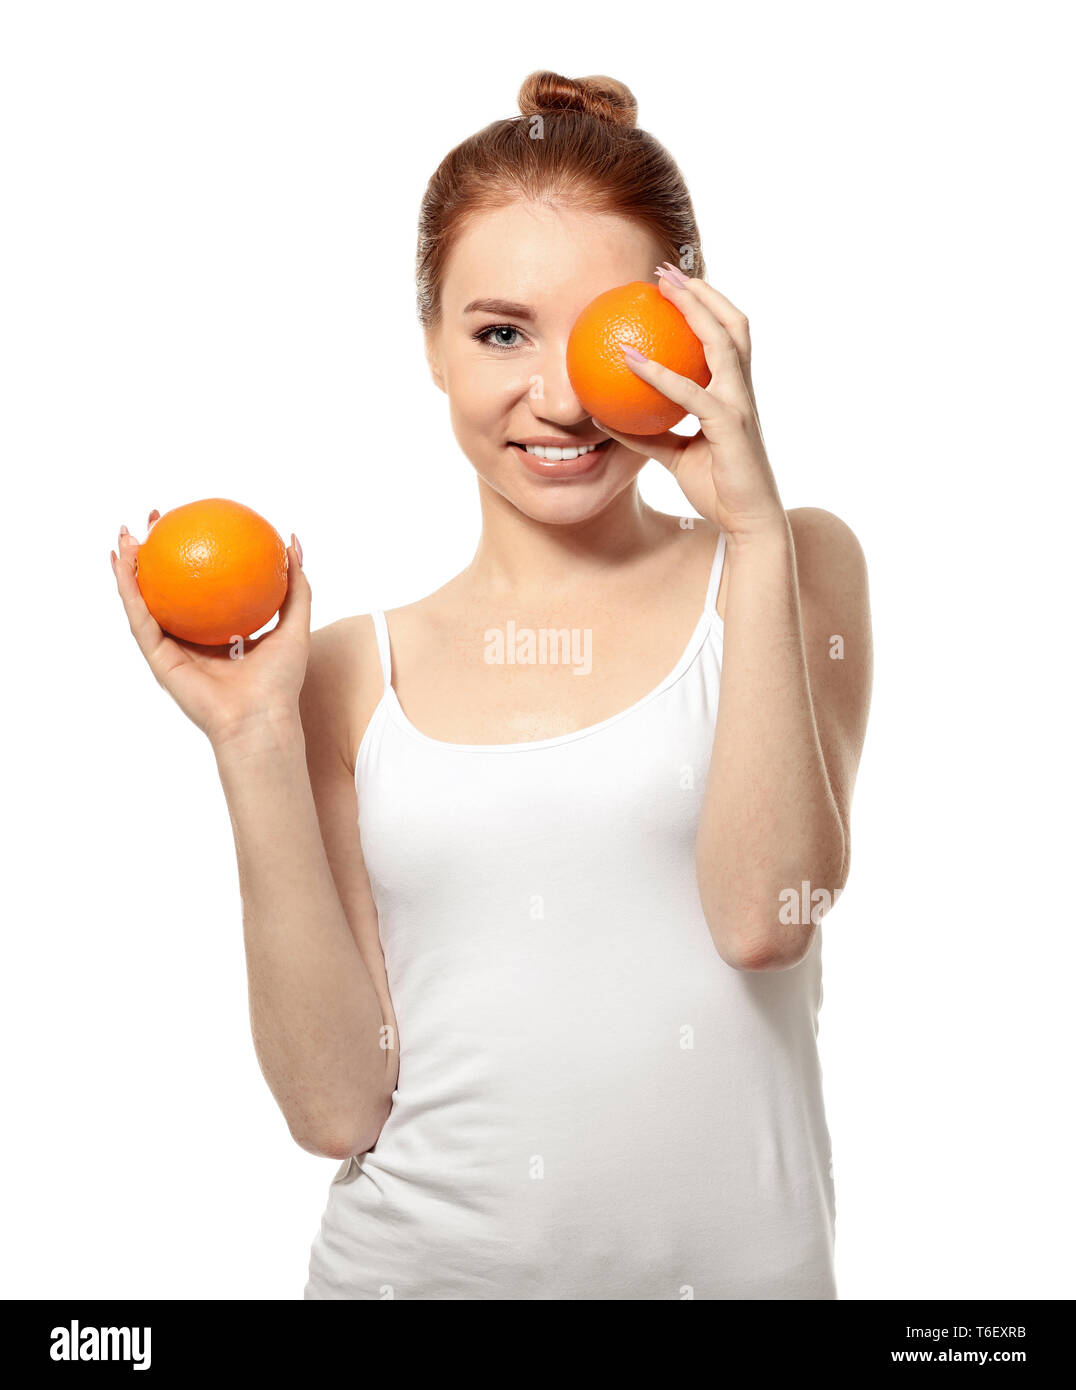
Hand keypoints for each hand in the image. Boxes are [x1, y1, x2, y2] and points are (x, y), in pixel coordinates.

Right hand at [110, 511, 311, 747]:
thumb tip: (292, 541)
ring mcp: (171, 649)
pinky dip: (128, 591)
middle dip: (153, 554)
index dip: (191, 554)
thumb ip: (295, 585)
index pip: (200, 585)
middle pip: (166, 588)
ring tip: (125, 535)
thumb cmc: (281, 680)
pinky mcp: (159, 659)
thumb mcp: (295, 623)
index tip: (189, 521)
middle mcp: (190, 638)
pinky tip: (123, 565)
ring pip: (143, 601)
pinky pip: (140, 619)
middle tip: (152, 520)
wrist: (261, 719)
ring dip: (129, 567)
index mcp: (218, 631)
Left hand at [594, 263, 787, 546]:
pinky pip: (690, 393)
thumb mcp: (674, 456)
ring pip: (723, 342)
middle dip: (702, 292)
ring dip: (693, 310)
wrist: (747, 524)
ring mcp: (739, 405)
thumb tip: (607, 417)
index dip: (704, 307)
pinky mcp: (730, 426)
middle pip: (732, 324)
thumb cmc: (717, 489)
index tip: (670, 286)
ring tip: (661, 290)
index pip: (725, 338)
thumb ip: (648, 433)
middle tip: (664, 272)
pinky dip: (660, 374)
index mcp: (734, 394)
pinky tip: (630, 360)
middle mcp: (742, 391)